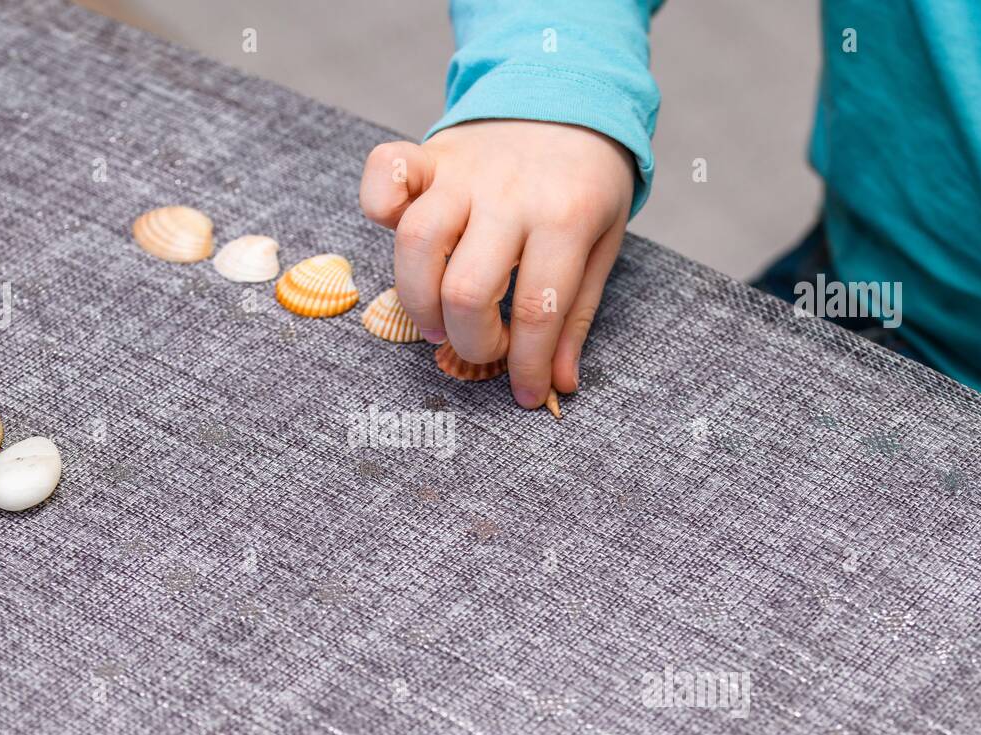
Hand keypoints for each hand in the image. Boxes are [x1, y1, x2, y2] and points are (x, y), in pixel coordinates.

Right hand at [359, 119, 635, 406]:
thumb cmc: (586, 185)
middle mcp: (509, 195)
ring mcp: (463, 172)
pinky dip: (379, 205)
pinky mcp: (428, 155)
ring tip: (438, 322)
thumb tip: (556, 384)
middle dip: (470, 343)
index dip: (525, 367)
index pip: (536, 312)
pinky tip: (397, 234)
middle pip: (467, 290)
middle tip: (482, 349)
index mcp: (565, 220)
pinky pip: (383, 173)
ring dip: (419, 301)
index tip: (521, 394)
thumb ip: (576, 314)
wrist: (570, 93)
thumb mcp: (602, 245)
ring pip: (416, 244)